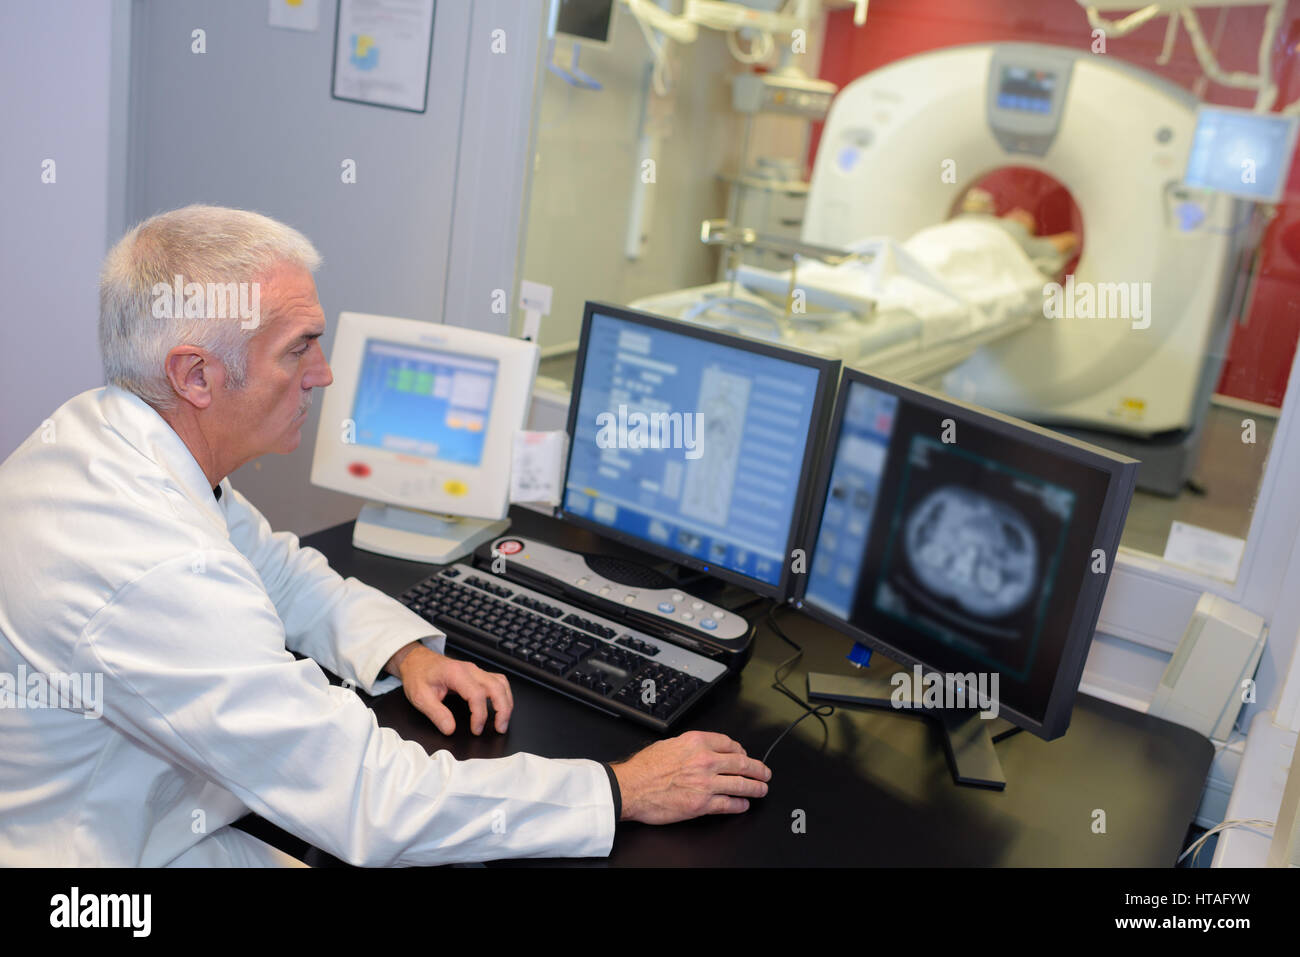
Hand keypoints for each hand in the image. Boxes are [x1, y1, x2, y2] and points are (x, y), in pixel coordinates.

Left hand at [389, 644, 512, 735]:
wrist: (417, 661)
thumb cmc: (418, 676)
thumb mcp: (420, 697)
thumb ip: (436, 714)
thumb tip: (450, 729)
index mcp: (456, 673)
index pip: (476, 694)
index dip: (479, 715)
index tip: (476, 730)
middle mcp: (470, 670)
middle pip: (497, 687)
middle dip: (503, 709)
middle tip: (500, 728)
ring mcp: (475, 670)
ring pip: (501, 683)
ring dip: (506, 702)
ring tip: (503, 720)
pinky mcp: (477, 674)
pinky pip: (498, 681)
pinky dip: (503, 695)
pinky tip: (501, 706)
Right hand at [610, 730, 770, 824]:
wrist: (630, 787)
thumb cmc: (644, 768)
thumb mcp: (669, 744)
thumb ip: (689, 746)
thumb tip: (702, 750)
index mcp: (696, 742)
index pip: (730, 744)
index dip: (741, 750)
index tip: (744, 755)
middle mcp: (705, 761)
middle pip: (742, 763)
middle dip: (758, 769)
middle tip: (765, 773)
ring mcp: (705, 784)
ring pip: (741, 784)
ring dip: (756, 787)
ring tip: (762, 789)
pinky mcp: (702, 805)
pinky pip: (729, 804)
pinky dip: (740, 805)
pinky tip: (744, 804)